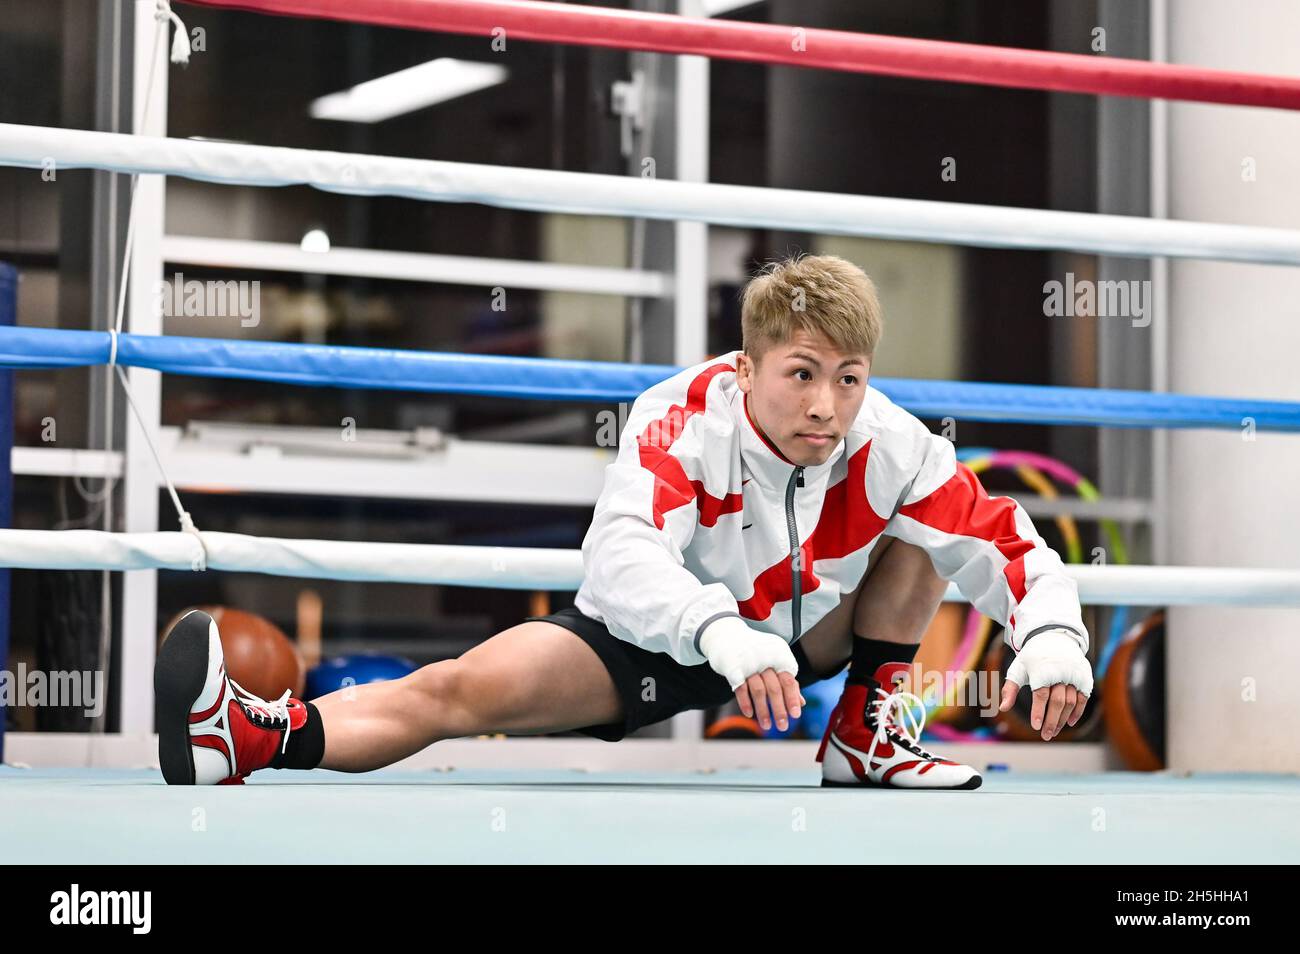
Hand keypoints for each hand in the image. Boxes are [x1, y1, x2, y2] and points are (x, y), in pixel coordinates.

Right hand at [699, 617, 802, 731]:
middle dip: (779, 709)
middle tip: (783, 726)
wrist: (727, 635)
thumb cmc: (755, 653)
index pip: (788, 681)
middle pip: (775, 688)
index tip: (796, 715)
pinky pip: (740, 688)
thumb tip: (801, 703)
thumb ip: (786, 682)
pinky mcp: (733, 669)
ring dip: (763, 710)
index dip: (792, 698)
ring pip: (758, 690)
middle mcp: (765, 660)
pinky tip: (750, 714)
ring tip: (767, 726)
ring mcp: (748, 665)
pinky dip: (745, 702)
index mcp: (778, 657)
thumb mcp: (774, 662)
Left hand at [998, 628, 1092, 740]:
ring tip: (1053, 731)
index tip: (1035, 727)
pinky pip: (1083, 698)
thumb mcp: (1018, 669)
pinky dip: (1077, 712)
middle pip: (1057, 702)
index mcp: (1041, 670)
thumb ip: (1009, 689)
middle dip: (1051, 721)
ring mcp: (1074, 675)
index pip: (1041, 695)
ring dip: (1062, 719)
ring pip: (1070, 702)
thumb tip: (1002, 709)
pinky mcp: (1084, 677)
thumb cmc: (1032, 658)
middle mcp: (1060, 672)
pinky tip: (1069, 722)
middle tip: (1045, 735)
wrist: (1053, 637)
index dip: (1039, 712)